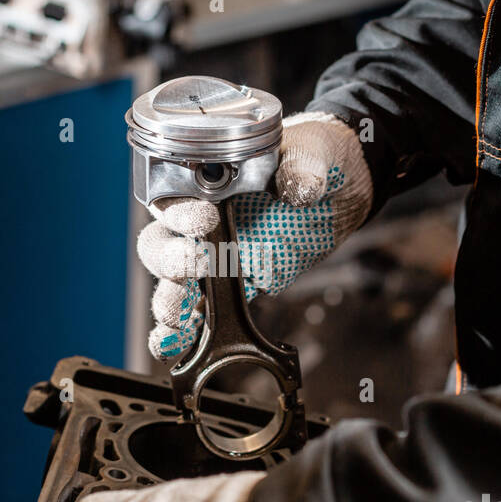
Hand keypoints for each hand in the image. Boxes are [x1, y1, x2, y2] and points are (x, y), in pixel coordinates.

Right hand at [137, 112, 371, 360]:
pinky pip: (203, 311)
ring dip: (169, 303)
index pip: (174, 197)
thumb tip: (300, 188)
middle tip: (196, 266)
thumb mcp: (313, 152)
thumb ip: (303, 167)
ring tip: (174, 322)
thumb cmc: (314, 157)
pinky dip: (185, 334)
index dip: (180, 212)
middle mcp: (202, 221)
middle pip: (161, 244)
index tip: (204, 219)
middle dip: (170, 260)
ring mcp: (215, 256)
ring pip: (173, 282)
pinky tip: (173, 349)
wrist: (339, 186)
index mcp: (208, 182)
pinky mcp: (235, 285)